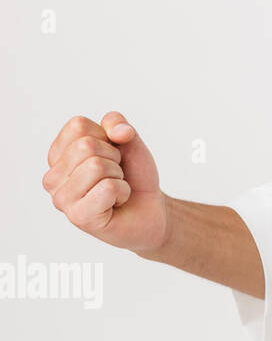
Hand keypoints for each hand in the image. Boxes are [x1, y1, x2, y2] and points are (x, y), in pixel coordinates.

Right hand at [42, 112, 169, 253]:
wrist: (150, 208)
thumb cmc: (133, 175)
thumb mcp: (128, 140)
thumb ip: (117, 123)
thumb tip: (118, 132)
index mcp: (58, 154)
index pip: (78, 126)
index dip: (106, 136)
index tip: (111, 154)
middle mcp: (53, 177)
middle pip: (86, 146)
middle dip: (114, 157)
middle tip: (116, 174)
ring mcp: (62, 199)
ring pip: (96, 166)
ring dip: (118, 176)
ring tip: (115, 189)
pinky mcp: (78, 216)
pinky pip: (108, 187)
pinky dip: (123, 191)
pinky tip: (116, 202)